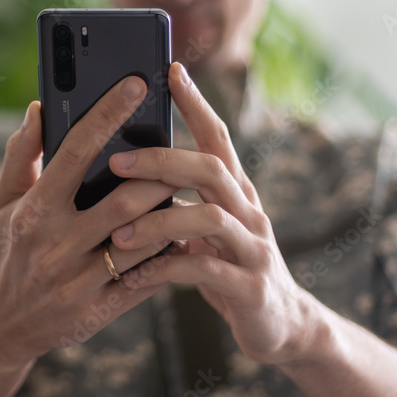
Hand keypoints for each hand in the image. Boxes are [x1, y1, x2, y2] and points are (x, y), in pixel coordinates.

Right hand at [0, 75, 174, 371]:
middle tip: (179, 153)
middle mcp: (56, 246)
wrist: (3, 324)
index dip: (107, 114)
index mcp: (35, 211)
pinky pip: (146, 277)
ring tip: (183, 192)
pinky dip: (167, 254)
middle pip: (124, 200)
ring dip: (169, 214)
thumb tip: (39, 108)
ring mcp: (79, 281)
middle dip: (159, 174)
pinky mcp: (98, 310)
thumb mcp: (5, 202)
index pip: (75, 151)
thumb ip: (21, 154)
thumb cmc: (10, 250)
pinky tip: (179, 235)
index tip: (137, 84)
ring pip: (142, 241)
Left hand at [107, 62, 317, 365]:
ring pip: (209, 217)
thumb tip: (126, 169)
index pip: (218, 137)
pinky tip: (133, 277)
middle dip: (162, 160)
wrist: (281, 327)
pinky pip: (205, 271)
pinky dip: (165, 270)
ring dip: (159, 221)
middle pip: (211, 169)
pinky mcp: (251, 288)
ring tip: (119, 233)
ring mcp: (254, 249)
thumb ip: (178, 202)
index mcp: (236, 193)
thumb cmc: (227, 268)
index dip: (196, 103)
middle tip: (115, 162)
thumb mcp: (206, 230)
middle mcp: (249, 212)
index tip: (170, 70)